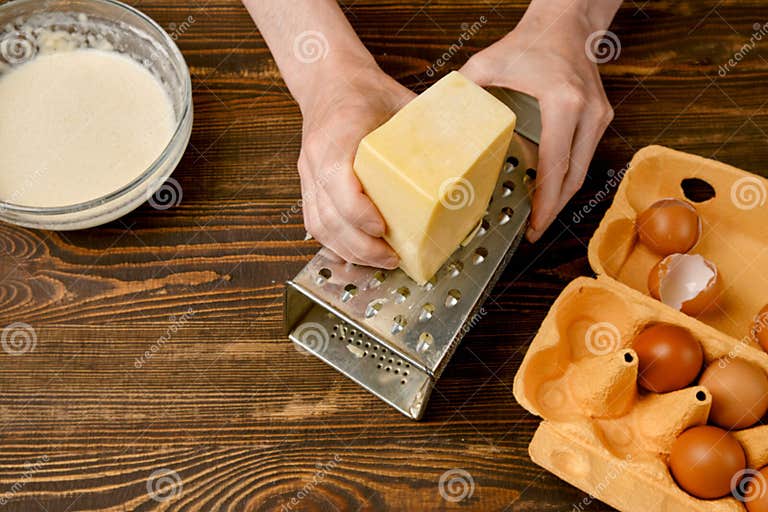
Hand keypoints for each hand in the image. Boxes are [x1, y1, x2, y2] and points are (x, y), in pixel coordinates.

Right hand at [297, 66, 415, 267]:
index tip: (382, 229)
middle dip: (361, 246)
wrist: (328, 81)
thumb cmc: (364, 91)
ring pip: (320, 226)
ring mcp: (308, 174)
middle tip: (392, 258)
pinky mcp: (308, 185)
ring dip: (349, 251)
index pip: (339, 183)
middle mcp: (315, 160)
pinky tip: (357, 254)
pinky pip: (315, 223)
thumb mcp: (400, 102)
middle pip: (329, 216)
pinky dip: (335, 244)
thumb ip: (425, 129)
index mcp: (337, 137)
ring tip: (380, 261)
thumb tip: (465, 152)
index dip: (359, 213)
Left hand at [460, 5, 613, 241]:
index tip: (533, 224)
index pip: (555, 164)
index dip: (544, 200)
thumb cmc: (530, 42)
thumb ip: (462, 93)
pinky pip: (583, 157)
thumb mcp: (487, 64)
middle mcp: (589, 113)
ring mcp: (599, 117)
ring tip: (538, 219)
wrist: (567, 21)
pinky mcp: (600, 118)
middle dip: (553, 209)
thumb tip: (433, 122)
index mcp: (564, 103)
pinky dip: (566, 178)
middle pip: (573, 177)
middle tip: (532, 232)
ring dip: (560, 198)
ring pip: (582, 171)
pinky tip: (547, 192)